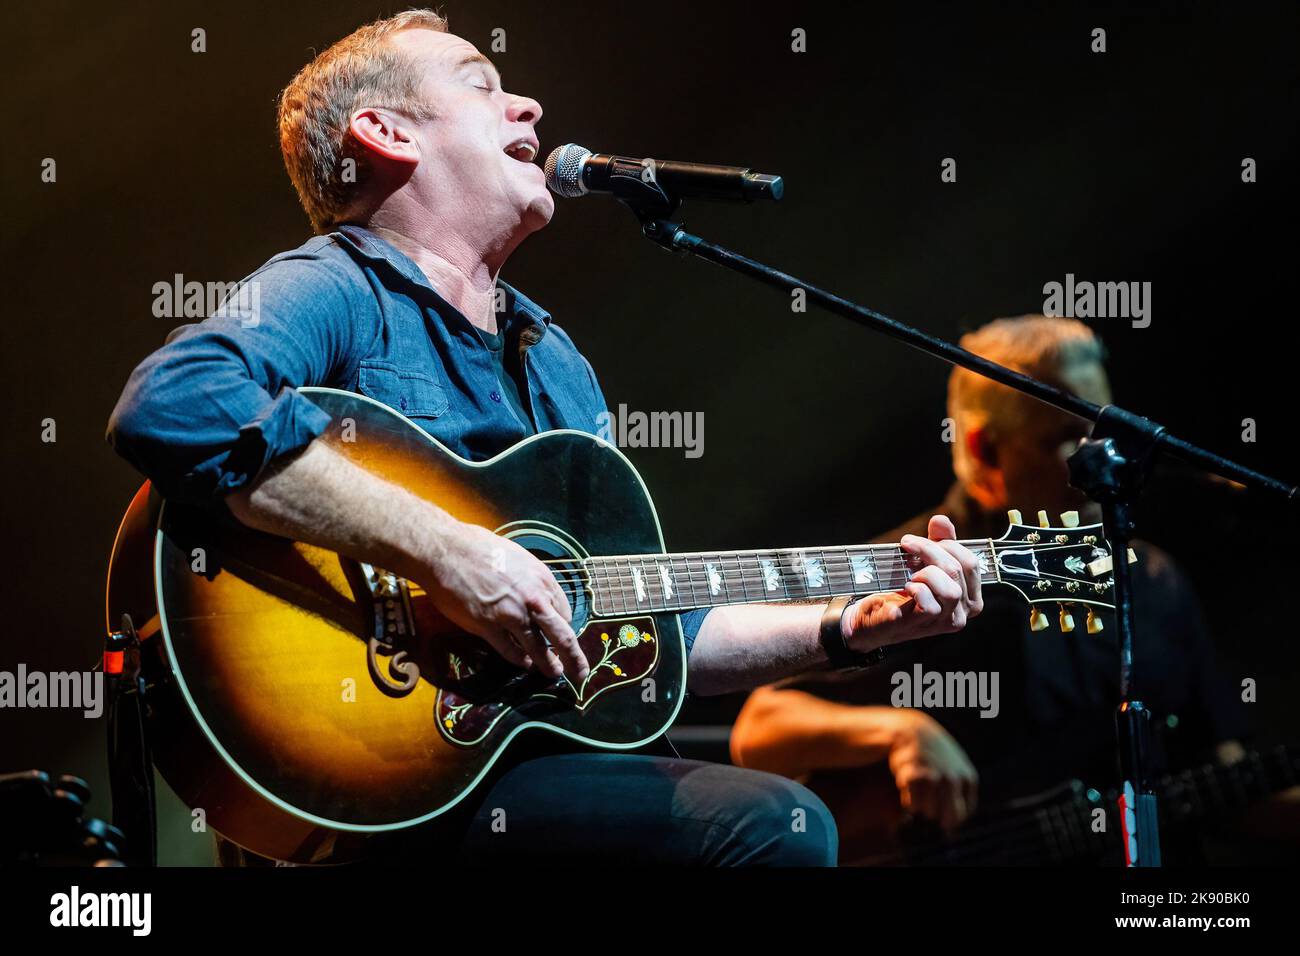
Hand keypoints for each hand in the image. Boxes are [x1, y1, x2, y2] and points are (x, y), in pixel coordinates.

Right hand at [422, 522, 589, 681]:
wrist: (446, 550)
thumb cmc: (480, 549)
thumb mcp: (518, 558)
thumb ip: (532, 580)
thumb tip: (539, 597)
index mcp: (542, 579)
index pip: (564, 612)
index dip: (565, 628)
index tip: (564, 638)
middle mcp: (532, 599)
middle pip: (563, 635)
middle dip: (575, 657)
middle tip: (582, 673)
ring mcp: (511, 614)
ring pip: (538, 648)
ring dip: (549, 665)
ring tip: (555, 673)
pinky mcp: (488, 626)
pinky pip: (510, 650)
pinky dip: (520, 660)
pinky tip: (525, 663)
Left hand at [843, 515, 982, 652]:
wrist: (872, 616)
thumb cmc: (901, 590)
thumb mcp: (922, 563)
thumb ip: (936, 542)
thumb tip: (941, 520)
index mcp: (970, 596)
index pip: (972, 562)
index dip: (947, 544)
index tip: (921, 540)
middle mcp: (963, 612)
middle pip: (958, 570)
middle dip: (930, 550)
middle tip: (908, 545)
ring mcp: (944, 622)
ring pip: (950, 590)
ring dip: (926, 572)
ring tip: (910, 573)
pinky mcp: (923, 626)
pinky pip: (930, 606)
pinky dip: (917, 590)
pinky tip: (906, 587)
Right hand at [888, 710, 978, 830]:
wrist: (911, 730)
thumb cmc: (933, 755)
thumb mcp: (954, 768)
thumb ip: (959, 793)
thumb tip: (951, 828)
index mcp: (967, 778)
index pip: (964, 814)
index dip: (951, 818)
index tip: (941, 812)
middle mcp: (953, 778)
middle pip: (949, 818)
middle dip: (939, 817)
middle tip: (929, 807)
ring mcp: (933, 776)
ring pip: (929, 811)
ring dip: (922, 807)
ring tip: (918, 790)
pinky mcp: (912, 774)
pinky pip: (912, 804)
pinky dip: (909, 802)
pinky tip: (908, 789)